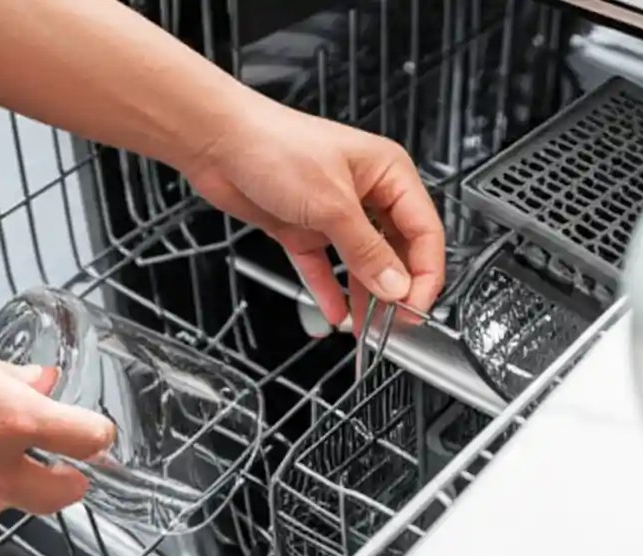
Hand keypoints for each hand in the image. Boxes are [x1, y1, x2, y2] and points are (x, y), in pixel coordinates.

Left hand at [182, 98, 445, 327]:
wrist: (216, 140)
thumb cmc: (274, 145)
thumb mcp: (332, 205)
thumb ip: (367, 251)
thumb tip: (396, 287)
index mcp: (388, 173)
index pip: (424, 231)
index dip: (425, 273)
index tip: (416, 307)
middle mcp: (366, 192)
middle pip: (395, 251)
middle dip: (395, 289)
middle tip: (394, 324)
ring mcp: (334, 212)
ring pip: (360, 263)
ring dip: (364, 295)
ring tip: (366, 327)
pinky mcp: (303, 227)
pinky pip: (324, 266)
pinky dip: (328, 290)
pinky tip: (334, 313)